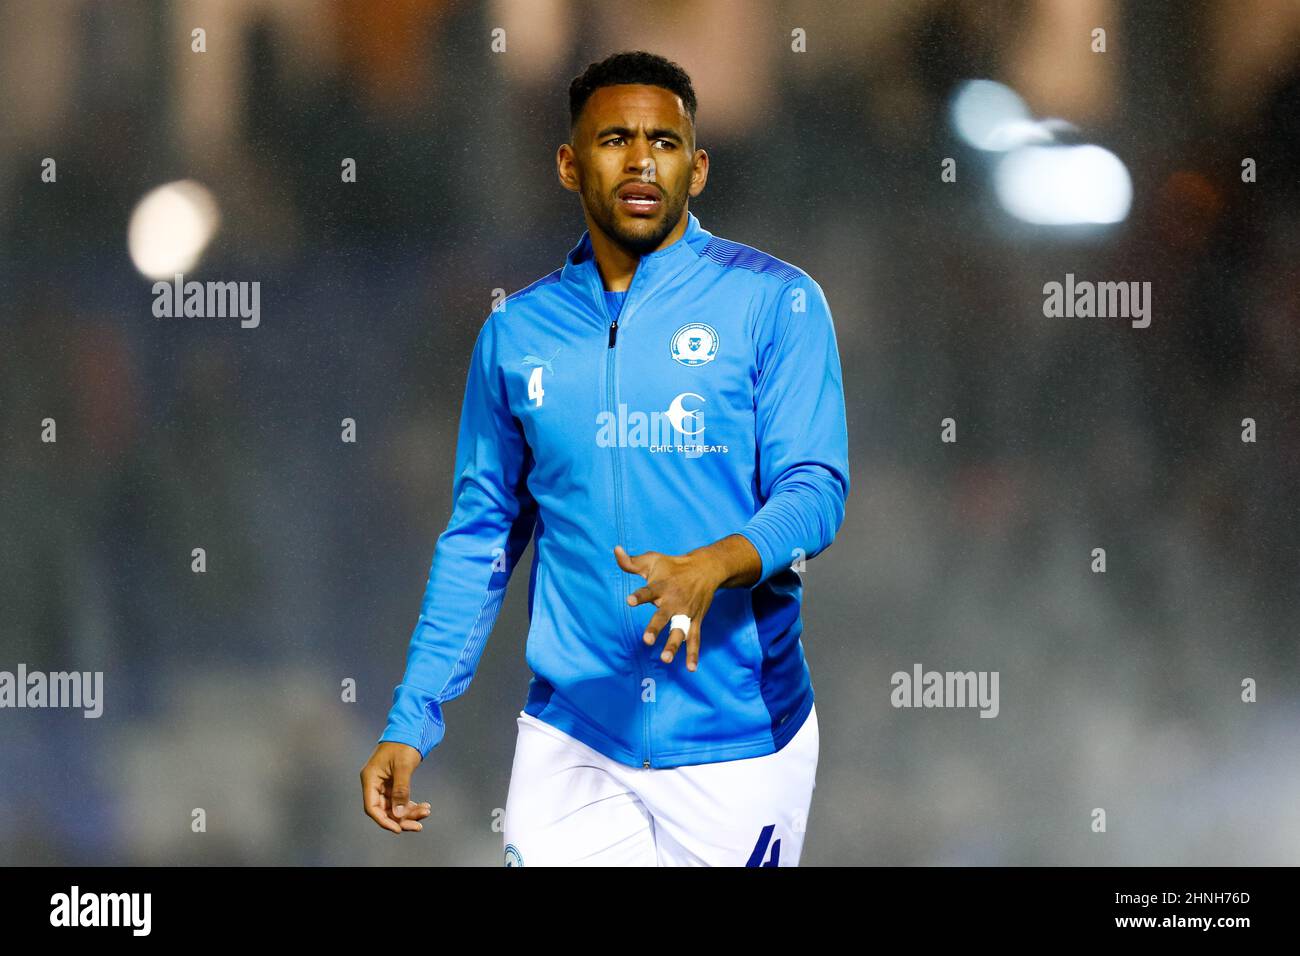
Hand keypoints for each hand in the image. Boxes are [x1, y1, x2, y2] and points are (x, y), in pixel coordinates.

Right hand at [360, 742, 431, 833]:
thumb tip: (399, 814)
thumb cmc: (403, 744)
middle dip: (401, 819)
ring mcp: (383, 783)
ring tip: (426, 812)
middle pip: (384, 809)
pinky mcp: (392, 783)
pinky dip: (411, 804)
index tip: (398, 829)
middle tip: (419, 826)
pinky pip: (400, 799)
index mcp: (370, 778)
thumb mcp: (403, 767)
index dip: (384, 820)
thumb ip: (401, 791)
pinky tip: (424, 807)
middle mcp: (374, 783)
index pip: (372, 807)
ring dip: (409, 812)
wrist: (409, 729)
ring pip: (394, 806)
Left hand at [614, 544, 725, 671]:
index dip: (639, 596)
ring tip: (664, 659)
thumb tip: (615, 550)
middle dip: (656, 627)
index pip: (649, 591)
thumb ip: (631, 562)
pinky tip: (690, 668)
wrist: (706, 568)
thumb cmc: (672, 566)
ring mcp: (686, 613)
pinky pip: (695, 639)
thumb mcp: (652, 560)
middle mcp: (675, 600)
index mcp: (662, 586)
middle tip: (647, 639)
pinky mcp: (695, 621)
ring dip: (674, 645)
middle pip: (664, 615)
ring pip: (680, 630)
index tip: (630, 601)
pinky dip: (693, 654)